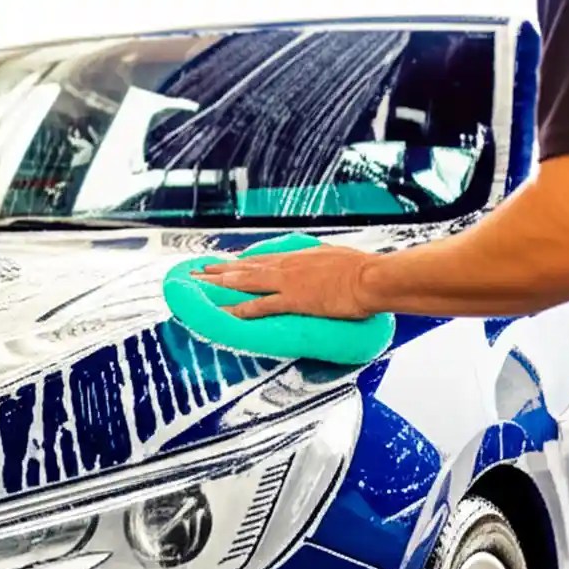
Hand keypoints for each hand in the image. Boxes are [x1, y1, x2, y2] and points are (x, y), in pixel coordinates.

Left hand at [193, 245, 379, 319]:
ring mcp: (288, 281)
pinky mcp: (293, 299)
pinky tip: (226, 311)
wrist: (370, 278)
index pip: (262, 259)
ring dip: (222, 284)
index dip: (240, 262)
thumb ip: (321, 260)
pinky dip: (241, 309)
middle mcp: (288, 265)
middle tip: (199, 272)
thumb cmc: (360, 269)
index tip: (224, 264)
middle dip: (220, 270)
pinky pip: (261, 305)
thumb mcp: (336, 258)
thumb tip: (320, 260)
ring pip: (247, 281)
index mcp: (298, 256)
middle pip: (246, 267)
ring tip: (201, 286)